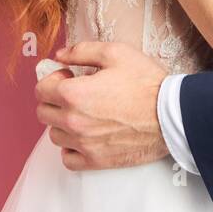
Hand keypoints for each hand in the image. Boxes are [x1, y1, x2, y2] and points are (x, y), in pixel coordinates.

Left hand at [34, 41, 168, 170]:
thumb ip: (82, 51)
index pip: (41, 89)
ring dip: (62, 123)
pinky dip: (70, 148)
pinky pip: (68, 158)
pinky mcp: (96, 160)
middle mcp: (73, 121)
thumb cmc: (146, 82)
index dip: (52, 78)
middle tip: (74, 93)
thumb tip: (60, 54)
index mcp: (73, 94)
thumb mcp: (115, 52)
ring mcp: (84, 144)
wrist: (172, 115)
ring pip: (54, 135)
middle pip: (43, 112)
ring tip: (82, 113)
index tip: (67, 76)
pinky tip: (84, 136)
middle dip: (53, 100)